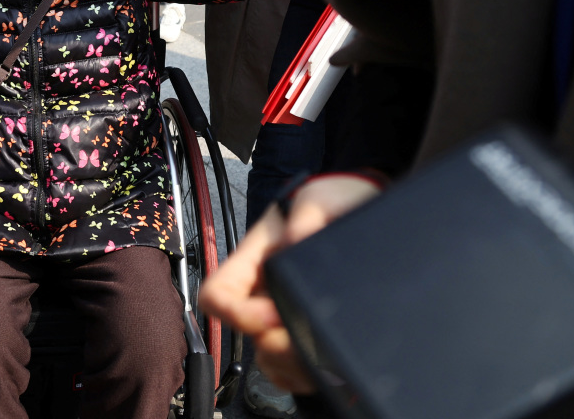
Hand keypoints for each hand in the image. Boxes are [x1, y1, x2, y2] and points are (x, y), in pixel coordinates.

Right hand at [198, 174, 382, 392]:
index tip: (273, 315)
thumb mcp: (319, 199)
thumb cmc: (331, 201)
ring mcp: (280, 313)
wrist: (356, 211)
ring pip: (268, 358)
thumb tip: (297, 240)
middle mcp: (260, 291)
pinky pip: (289, 369)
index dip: (238, 314)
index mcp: (252, 259)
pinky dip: (303, 375)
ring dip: (293, 365)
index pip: (217, 296)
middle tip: (312, 343)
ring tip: (325, 355)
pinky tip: (326, 366)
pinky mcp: (301, 330)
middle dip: (277, 347)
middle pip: (245, 336)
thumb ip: (308, 215)